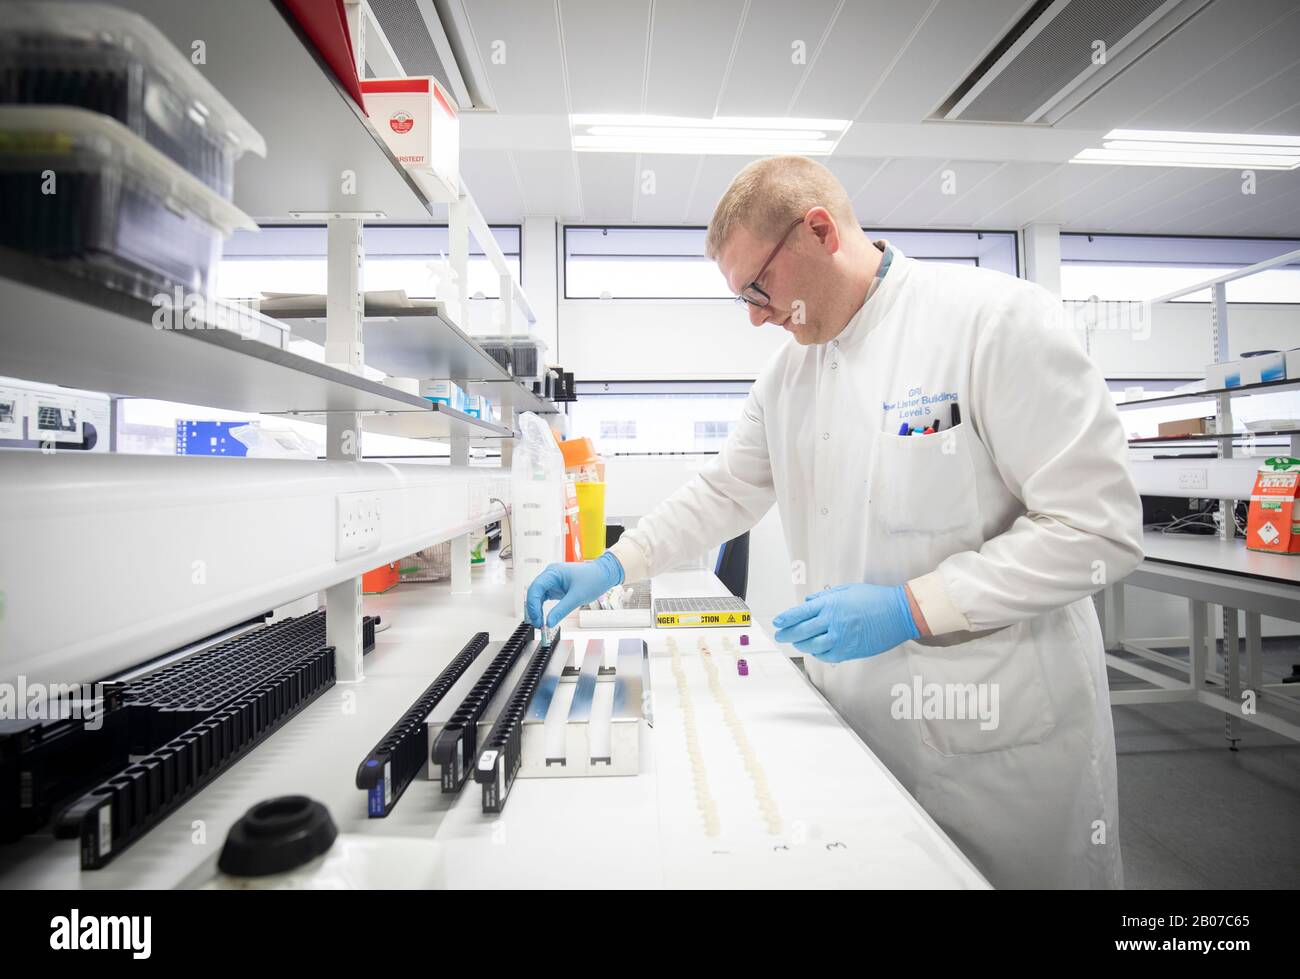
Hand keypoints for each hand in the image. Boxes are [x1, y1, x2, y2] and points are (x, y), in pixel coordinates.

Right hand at [525, 552, 624, 628]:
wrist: (604, 575)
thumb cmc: (593, 579)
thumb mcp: (577, 597)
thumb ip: (561, 610)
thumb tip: (549, 622)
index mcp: (553, 572)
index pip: (536, 588)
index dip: (533, 604)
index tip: (536, 618)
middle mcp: (550, 575)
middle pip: (534, 592)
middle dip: (533, 609)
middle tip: (538, 624)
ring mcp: (552, 581)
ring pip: (537, 596)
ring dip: (536, 610)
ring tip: (540, 623)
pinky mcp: (555, 588)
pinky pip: (543, 598)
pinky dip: (542, 608)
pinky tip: (543, 617)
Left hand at [772, 583, 918, 662]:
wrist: (897, 614)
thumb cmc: (875, 599)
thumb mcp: (847, 590)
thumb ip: (825, 596)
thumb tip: (808, 601)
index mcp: (830, 604)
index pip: (799, 613)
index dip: (785, 619)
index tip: (778, 622)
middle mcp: (832, 621)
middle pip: (800, 631)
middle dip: (786, 634)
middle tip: (780, 635)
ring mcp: (839, 638)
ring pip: (811, 645)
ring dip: (801, 644)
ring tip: (797, 642)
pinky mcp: (848, 651)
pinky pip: (825, 655)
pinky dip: (817, 653)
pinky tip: (816, 649)